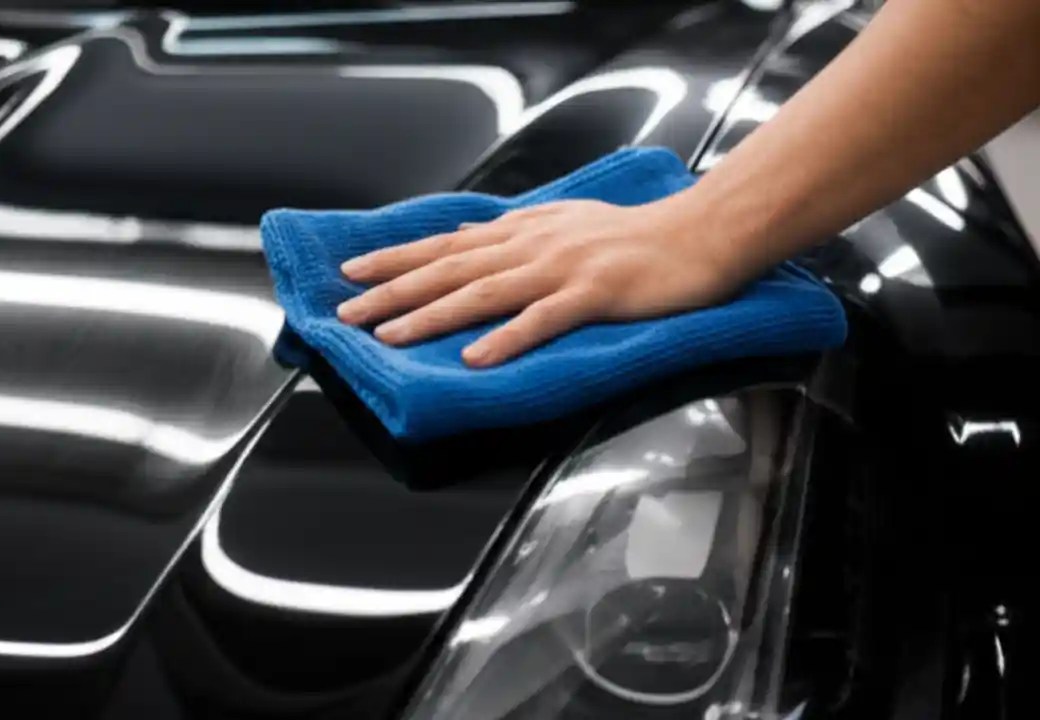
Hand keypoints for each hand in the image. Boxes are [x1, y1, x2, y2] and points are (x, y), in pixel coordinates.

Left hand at [336, 198, 741, 367]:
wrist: (697, 234)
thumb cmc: (632, 234)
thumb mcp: (562, 221)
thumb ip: (513, 231)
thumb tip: (467, 234)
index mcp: (522, 230)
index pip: (445, 245)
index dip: (396, 258)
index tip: (352, 272)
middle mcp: (531, 245)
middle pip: (450, 269)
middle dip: (394, 291)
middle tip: (348, 312)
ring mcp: (561, 269)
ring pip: (484, 293)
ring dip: (433, 315)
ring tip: (390, 336)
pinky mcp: (594, 295)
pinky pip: (542, 320)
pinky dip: (506, 338)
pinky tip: (475, 357)